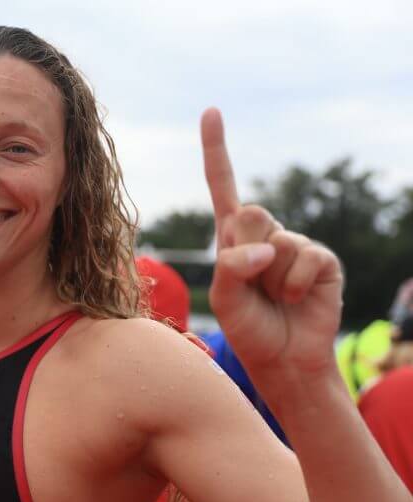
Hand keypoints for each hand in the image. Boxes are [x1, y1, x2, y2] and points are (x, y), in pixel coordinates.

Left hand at [202, 108, 342, 376]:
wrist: (283, 358)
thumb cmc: (249, 327)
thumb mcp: (224, 298)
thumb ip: (233, 267)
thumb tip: (267, 249)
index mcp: (232, 237)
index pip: (222, 185)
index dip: (216, 149)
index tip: (211, 111)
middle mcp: (264, 234)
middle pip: (248, 212)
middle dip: (244, 251)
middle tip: (251, 282)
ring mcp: (294, 244)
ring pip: (276, 240)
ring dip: (270, 277)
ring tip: (274, 297)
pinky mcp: (321, 259)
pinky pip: (303, 257)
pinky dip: (293, 283)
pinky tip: (295, 298)